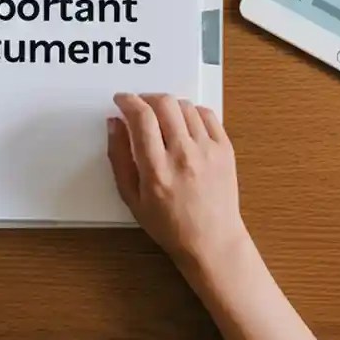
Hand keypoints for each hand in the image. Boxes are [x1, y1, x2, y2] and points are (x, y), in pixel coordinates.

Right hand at [108, 93, 248, 267]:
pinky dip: (192, 112)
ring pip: (185, 105)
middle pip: (164, 103)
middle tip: (140, 107)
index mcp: (157, 170)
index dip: (128, 101)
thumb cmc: (170, 225)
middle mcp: (184, 156)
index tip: (121, 100)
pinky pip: (207, 114)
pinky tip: (184, 125)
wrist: (212, 241)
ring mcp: (208, 150)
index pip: (141, 118)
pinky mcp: (225, 149)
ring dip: (168, 105)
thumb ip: (119, 158)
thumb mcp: (132, 199)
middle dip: (146, 98)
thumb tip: (114, 124)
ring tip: (162, 119)